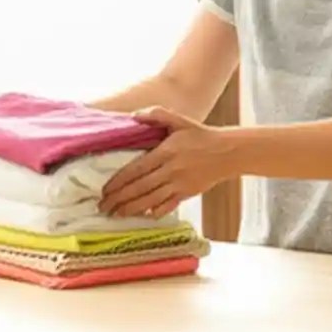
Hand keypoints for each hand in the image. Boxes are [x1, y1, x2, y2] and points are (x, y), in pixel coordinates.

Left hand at [98, 107, 237, 218]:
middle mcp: (171, 170)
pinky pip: (168, 205)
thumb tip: (134, 116)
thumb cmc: (202, 135)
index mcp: (165, 152)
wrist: (229, 152)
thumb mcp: (180, 120)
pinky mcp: (188, 193)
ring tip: (116, 215)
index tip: (104, 190)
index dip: (117, 182)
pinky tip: (143, 216)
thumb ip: (157, 115)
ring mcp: (179, 184)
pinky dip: (154, 212)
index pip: (135, 170)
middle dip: (118, 199)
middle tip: (103, 207)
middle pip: (139, 188)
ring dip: (131, 209)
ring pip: (150, 200)